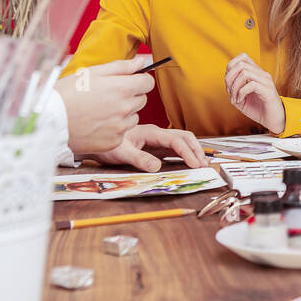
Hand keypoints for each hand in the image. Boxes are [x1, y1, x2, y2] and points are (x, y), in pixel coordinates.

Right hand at [57, 56, 155, 153]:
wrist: (47, 122)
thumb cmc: (67, 94)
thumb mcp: (92, 73)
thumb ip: (121, 66)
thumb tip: (142, 60)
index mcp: (121, 88)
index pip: (148, 82)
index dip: (138, 81)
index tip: (128, 82)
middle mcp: (124, 108)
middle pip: (142, 99)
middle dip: (130, 96)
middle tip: (107, 97)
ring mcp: (120, 127)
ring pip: (133, 117)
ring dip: (123, 113)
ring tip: (99, 111)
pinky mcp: (114, 142)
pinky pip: (122, 132)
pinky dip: (114, 129)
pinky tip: (96, 124)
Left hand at [89, 124, 207, 172]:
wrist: (96, 142)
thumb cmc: (106, 147)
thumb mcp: (120, 154)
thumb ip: (139, 160)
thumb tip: (157, 167)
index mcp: (150, 133)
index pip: (175, 140)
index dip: (187, 153)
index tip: (195, 165)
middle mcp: (156, 134)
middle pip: (184, 137)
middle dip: (196, 150)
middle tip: (204, 165)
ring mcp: (157, 139)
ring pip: (182, 140)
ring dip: (194, 150)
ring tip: (202, 163)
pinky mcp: (155, 146)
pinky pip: (175, 147)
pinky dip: (186, 153)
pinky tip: (190, 162)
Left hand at [225, 53, 285, 133]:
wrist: (273, 120)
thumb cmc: (258, 109)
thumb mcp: (241, 97)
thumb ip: (234, 88)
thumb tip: (228, 82)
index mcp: (257, 73)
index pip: (243, 57)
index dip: (230, 68)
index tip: (229, 85)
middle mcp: (262, 74)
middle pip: (240, 64)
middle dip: (229, 78)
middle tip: (230, 92)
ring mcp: (266, 81)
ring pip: (244, 73)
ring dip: (234, 87)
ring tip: (235, 98)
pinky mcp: (268, 90)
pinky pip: (251, 85)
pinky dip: (241, 93)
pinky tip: (240, 100)